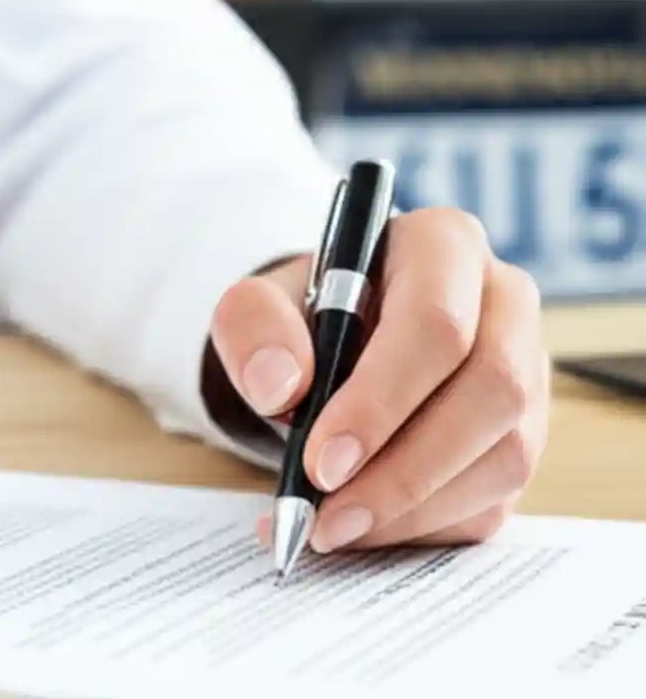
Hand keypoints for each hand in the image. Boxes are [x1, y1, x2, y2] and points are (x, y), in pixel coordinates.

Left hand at [210, 208, 550, 552]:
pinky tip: (360, 532)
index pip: (435, 325)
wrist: (329, 344)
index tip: (321, 463)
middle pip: (490, 391)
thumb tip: (279, 387)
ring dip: (413, 509)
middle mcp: (504, 301)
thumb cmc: (302, 318)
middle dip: (403, 469)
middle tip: (326, 516)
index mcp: (441, 245)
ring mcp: (526, 371)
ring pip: (504, 454)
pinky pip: (494, 498)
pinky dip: (423, 528)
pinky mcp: (522, 435)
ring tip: (329, 530)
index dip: (381, 402)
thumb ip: (252, 329)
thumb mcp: (255, 307)